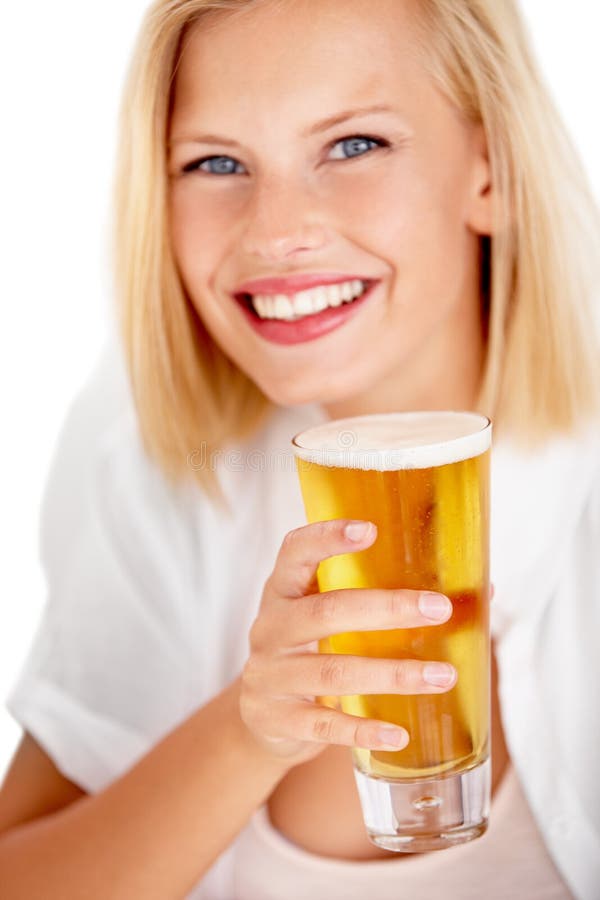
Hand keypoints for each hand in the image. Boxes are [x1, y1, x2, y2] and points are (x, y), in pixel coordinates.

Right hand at [239, 519, 455, 767]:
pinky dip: (365, 729)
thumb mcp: (327, 619)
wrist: (260, 719)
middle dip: (386, 609)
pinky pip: (324, 725)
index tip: (370, 529)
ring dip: (392, 674)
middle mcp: (270, 627)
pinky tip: (400, 732)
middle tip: (439, 608)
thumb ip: (382, 600)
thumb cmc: (312, 651)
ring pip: (333, 672)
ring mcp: (270, 675)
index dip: (326, 537)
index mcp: (283, 590)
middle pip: (325, 612)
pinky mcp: (276, 719)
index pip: (295, 551)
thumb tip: (483, 591)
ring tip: (443, 675)